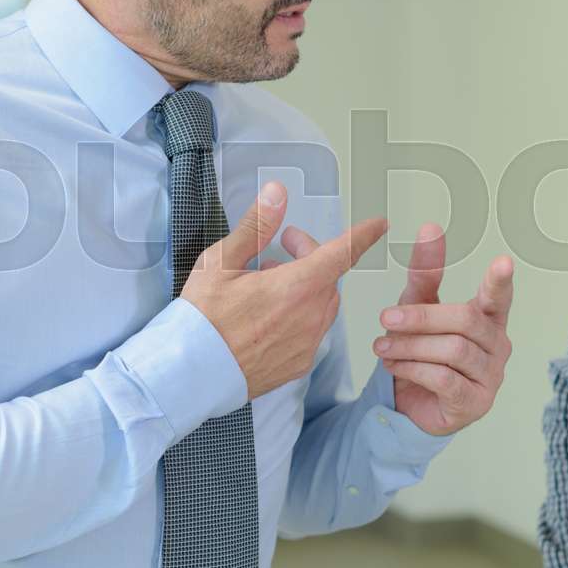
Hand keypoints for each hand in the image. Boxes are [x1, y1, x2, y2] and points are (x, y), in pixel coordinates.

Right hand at [180, 182, 386, 400]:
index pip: (343, 252)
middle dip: (311, 257)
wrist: (190, 373)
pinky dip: (299, 317)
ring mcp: (307, 344)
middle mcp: (310, 316)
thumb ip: (255, 226)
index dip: (362, 235)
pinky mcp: (298, 365)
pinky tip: (269, 317)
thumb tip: (277, 193)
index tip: (378, 225)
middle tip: (281, 249)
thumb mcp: (221, 262)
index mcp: (296, 286)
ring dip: (306, 288)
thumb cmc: (203, 317)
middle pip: (328, 277)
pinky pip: (310, 333)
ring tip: (270, 284)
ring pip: (322, 305)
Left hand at [369, 223, 514, 434]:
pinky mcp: (474, 403)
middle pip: (465, 320)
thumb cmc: (421, 352)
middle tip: (386, 318)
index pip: (498, 298)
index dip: (499, 281)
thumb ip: (426, 273)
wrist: (410, 404)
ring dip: (410, 345)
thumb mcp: (418, 308)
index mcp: (489, 319)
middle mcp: (498, 345)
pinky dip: (413, 369)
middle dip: (421, 317)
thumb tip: (430, 228)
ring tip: (382, 346)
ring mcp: (491, 376)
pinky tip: (392, 365)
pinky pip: (444, 379)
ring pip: (452, 350)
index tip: (503, 262)